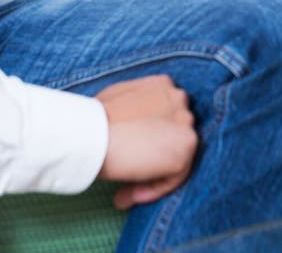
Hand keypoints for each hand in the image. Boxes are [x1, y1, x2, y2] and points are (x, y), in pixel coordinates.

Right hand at [97, 75, 197, 210]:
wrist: (94, 134)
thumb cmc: (95, 119)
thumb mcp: (115, 98)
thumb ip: (134, 105)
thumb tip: (127, 122)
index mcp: (163, 85)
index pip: (164, 116)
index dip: (147, 139)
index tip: (128, 155)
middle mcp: (179, 98)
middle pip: (172, 135)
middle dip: (150, 157)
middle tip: (128, 177)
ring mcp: (186, 120)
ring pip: (175, 156)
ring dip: (151, 177)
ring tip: (126, 193)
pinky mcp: (187, 145)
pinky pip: (175, 176)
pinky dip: (155, 189)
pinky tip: (131, 195)